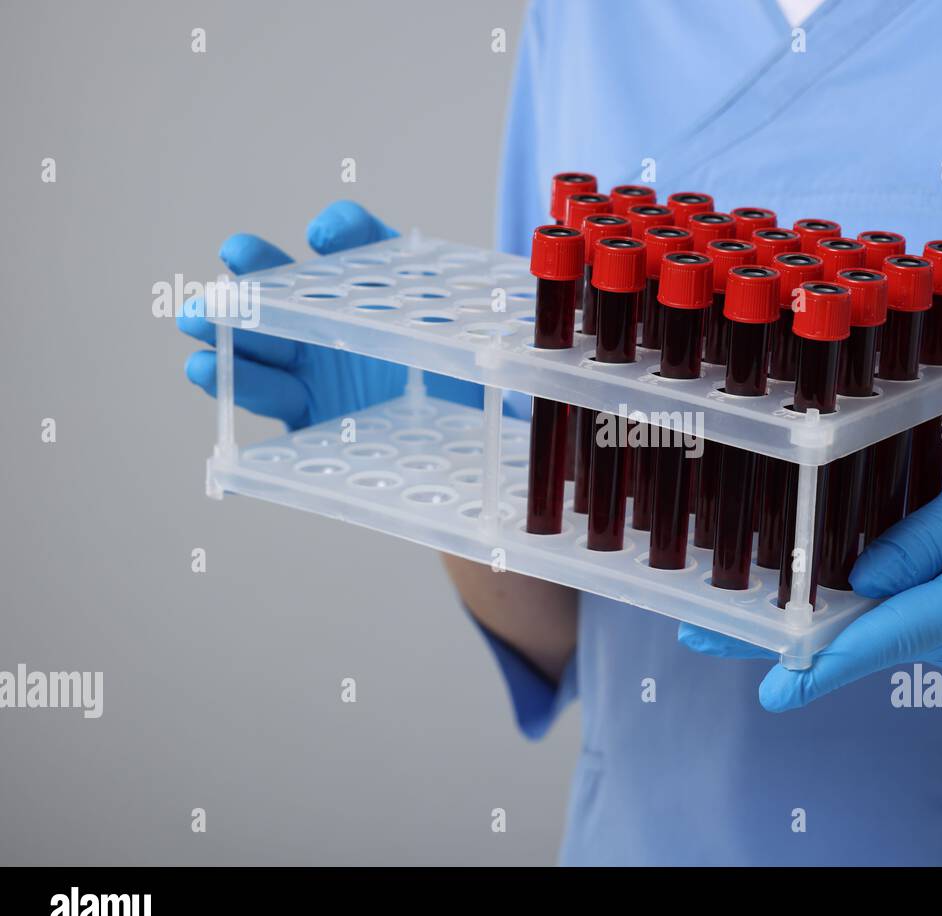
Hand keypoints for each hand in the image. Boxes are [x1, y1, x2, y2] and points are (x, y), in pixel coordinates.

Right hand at [179, 200, 489, 427]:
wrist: (460, 446)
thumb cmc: (468, 390)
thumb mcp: (485, 356)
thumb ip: (495, 333)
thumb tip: (535, 320)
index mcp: (386, 291)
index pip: (364, 245)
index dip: (345, 234)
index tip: (328, 237)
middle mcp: (344, 318)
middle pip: (294, 284)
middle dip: (261, 268)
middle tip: (239, 256)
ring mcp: (317, 361)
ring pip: (265, 336)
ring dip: (228, 323)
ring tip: (198, 316)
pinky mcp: (301, 407)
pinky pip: (262, 391)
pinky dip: (232, 379)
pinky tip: (205, 365)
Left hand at [679, 430, 941, 711]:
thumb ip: (927, 536)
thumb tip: (860, 577)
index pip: (890, 632)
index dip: (827, 658)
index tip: (777, 684)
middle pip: (861, 643)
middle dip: (782, 643)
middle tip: (699, 634)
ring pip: (866, 635)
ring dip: (799, 628)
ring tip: (718, 617)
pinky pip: (884, 621)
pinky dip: (834, 615)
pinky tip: (784, 604)